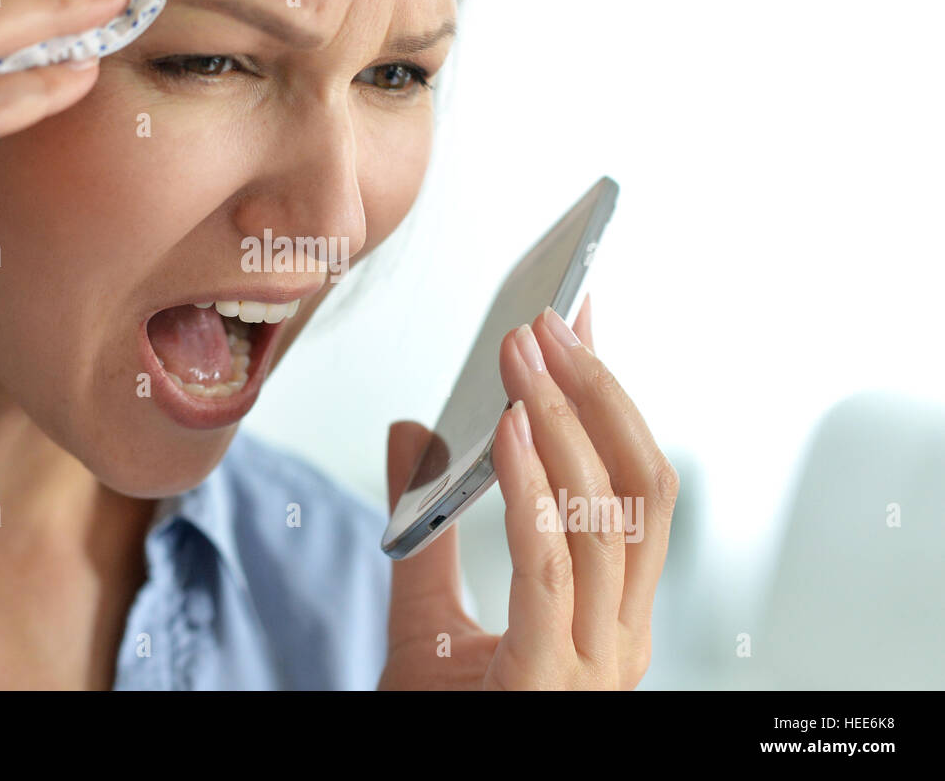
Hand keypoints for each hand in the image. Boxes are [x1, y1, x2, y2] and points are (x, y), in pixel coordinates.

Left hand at [378, 295, 679, 689]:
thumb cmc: (437, 720)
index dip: (612, 395)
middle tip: (546, 321)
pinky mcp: (549, 683)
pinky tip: (503, 433)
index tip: (581, 320)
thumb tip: (415, 430)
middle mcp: (620, 637)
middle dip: (596, 393)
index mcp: (609, 616)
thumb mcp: (427, 615)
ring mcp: (596, 665)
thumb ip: (426, 523)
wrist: (423, 778)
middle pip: (641, 489)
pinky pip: (552, 572)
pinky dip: (534, 494)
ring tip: (518, 358)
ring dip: (561, 423)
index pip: (635, 483)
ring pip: (610, 519)